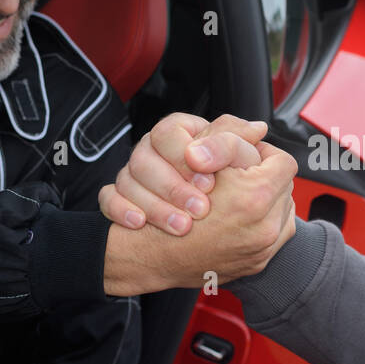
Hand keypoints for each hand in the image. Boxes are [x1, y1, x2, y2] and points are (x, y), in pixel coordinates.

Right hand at [99, 113, 265, 234]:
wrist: (181, 233)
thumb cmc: (215, 180)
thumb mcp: (232, 157)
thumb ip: (239, 141)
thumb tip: (257, 129)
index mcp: (178, 133)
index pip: (169, 131)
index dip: (189, 156)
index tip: (210, 180)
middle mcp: (152, 150)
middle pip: (145, 157)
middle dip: (175, 187)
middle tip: (201, 208)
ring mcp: (132, 176)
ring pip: (126, 178)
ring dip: (156, 204)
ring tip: (182, 227)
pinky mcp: (118, 199)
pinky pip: (107, 198)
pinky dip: (121, 210)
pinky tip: (140, 223)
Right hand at [103, 139, 298, 295]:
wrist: (152, 257)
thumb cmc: (169, 207)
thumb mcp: (198, 159)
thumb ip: (230, 140)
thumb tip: (259, 130)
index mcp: (255, 197)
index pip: (283, 161)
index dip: (263, 153)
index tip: (248, 156)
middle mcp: (265, 228)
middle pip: (284, 187)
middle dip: (264, 178)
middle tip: (242, 176)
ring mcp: (262, 250)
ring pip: (281, 211)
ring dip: (264, 201)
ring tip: (240, 197)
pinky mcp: (257, 264)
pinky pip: (273, 235)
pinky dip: (259, 223)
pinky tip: (237, 218)